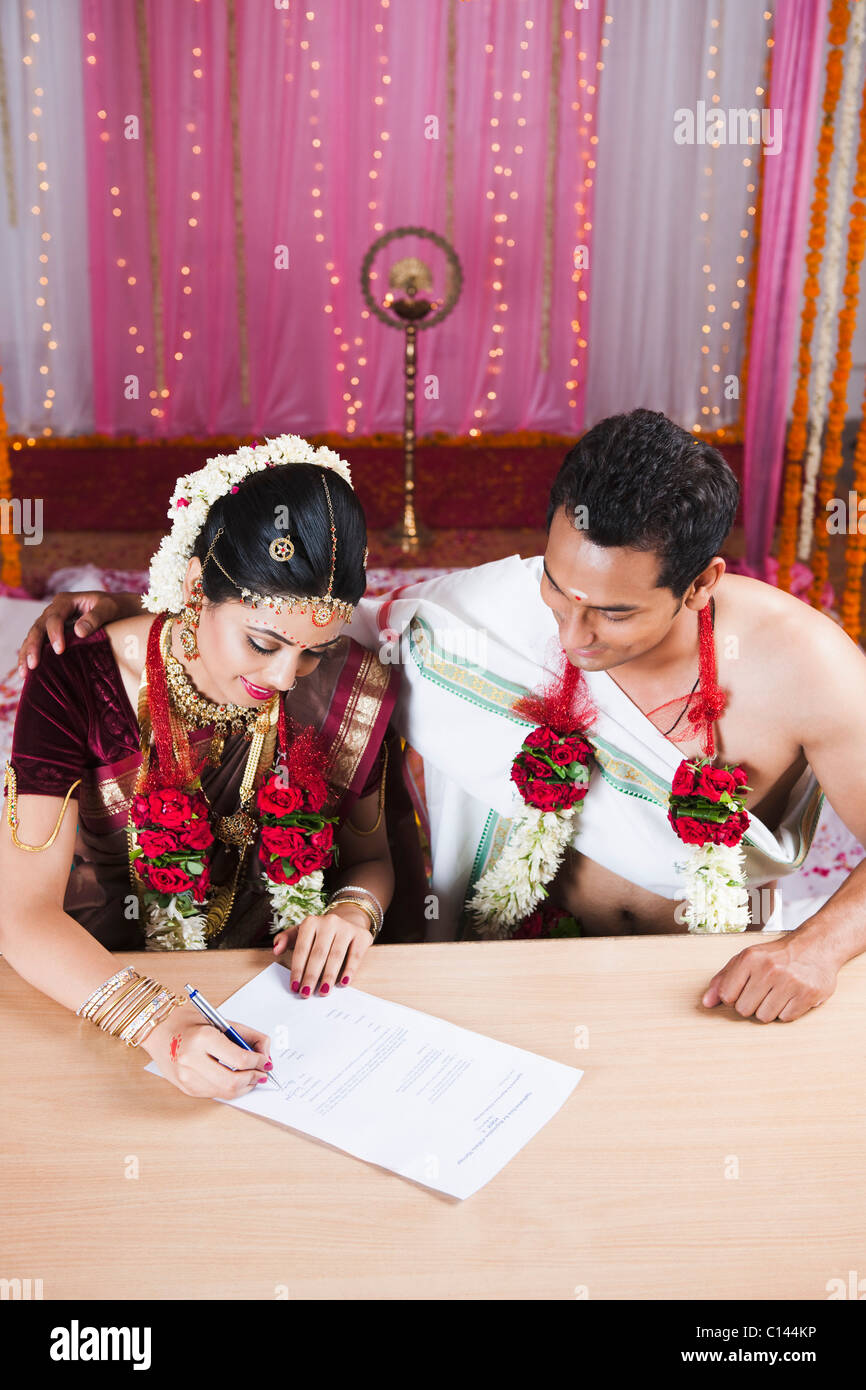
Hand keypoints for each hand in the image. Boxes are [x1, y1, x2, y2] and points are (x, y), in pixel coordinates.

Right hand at [17, 590, 136, 675]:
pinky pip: (38, 645)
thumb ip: (96, 617)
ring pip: (33, 637)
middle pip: (38, 627)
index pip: (54, 617)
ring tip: (25, 673)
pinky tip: (28, 674)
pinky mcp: (52, 636)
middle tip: (33, 665)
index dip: (54, 633)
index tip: (60, 650)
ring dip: (26, 654)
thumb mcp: (109, 608)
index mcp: (65, 601)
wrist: (118, 610)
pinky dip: (31, 657)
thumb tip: (79, 632)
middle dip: (33, 646)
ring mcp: (51, 623)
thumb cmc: (114, 607)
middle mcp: (54, 611)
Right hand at [142, 1009, 271, 1098]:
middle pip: (233, 1081)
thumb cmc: (187, 1021)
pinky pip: (214, 1093)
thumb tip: (264, 1053)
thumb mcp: (219, 1020)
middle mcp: (192, 1060)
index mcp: (202, 1039)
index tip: (265, 1061)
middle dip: (253, 1078)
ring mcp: (186, 1077)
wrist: (157, 1030)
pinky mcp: (185, 1088)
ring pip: (225, 1092)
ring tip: (251, 1077)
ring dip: (244, 1087)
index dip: (258, 1062)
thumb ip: (245, 1035)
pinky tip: (235, 1080)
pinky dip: (229, 1089)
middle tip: (262, 1073)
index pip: (239, 1059)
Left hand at [272, 907, 373, 995]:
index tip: (294, 987)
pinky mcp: (361, 936)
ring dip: (328, 976)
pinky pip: (355, 956)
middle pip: (318, 954)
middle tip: (306, 993)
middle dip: (311, 976)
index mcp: (311, 922)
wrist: (349, 921)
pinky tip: (343, 983)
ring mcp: (346, 928)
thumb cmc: (321, 933)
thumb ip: (286, 940)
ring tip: (323, 991)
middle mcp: (329, 922)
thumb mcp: (302, 933)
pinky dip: (349, 970)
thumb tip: (276, 950)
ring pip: (336, 956)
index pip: (302, 949)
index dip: (298, 969)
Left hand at [701, 935, 837, 1022]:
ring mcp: (790, 982)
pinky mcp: (808, 994)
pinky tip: (791, 996)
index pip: (727, 996)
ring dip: (769, 1009)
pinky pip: (785, 1018)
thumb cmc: (776, 955)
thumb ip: (723, 980)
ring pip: (764, 1017)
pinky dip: (786, 1011)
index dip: (733, 997)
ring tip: (777, 993)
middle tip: (763, 991)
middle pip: (744, 1010)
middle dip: (751, 1004)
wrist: (816, 946)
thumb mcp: (746, 959)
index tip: (743, 989)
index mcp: (750, 958)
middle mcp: (770, 969)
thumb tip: (706, 1004)